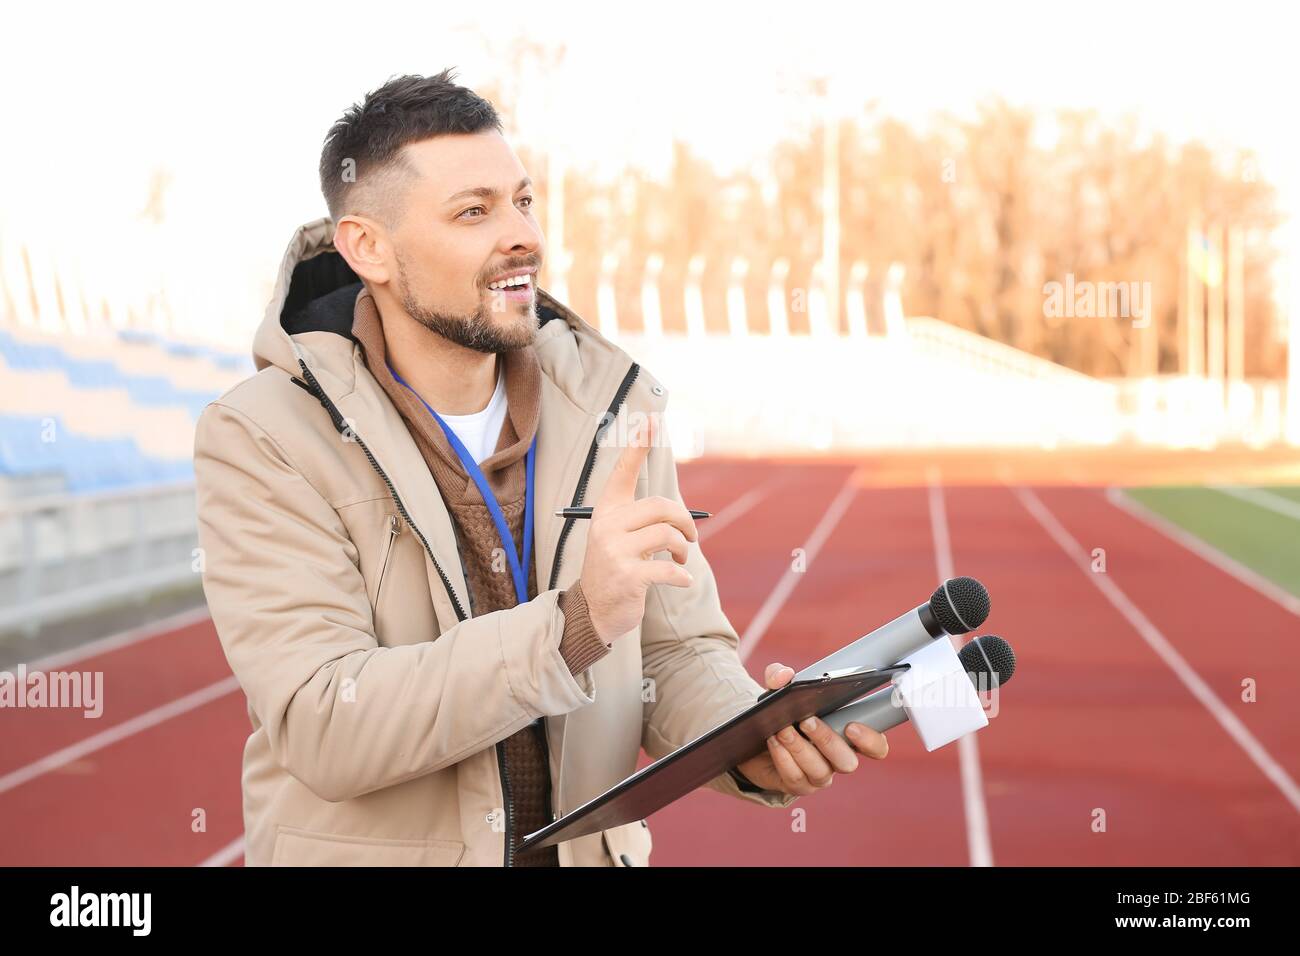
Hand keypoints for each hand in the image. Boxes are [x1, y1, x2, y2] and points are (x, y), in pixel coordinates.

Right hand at [579, 416, 698, 642]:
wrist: (593, 610)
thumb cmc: (614, 567)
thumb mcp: (619, 537)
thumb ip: (641, 521)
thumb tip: (680, 514)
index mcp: (607, 511)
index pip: (624, 471)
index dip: (639, 445)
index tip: (652, 418)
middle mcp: (608, 525)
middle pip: (661, 506)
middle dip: (685, 521)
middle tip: (692, 538)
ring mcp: (615, 551)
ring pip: (667, 535)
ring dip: (684, 549)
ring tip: (681, 559)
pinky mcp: (627, 576)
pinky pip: (668, 569)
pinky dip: (681, 576)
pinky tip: (681, 580)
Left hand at [734, 663, 889, 795]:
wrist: (753, 740)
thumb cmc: (780, 713)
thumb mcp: (779, 690)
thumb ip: (779, 676)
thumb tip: (784, 675)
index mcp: (847, 736)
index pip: (875, 747)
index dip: (872, 741)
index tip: (853, 727)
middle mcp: (837, 760)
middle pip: (847, 762)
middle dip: (827, 740)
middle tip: (807, 721)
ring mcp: (819, 775)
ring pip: (820, 771)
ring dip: (800, 748)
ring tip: (783, 730)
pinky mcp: (797, 785)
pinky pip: (795, 777)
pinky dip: (783, 758)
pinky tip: (773, 742)